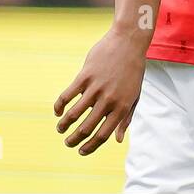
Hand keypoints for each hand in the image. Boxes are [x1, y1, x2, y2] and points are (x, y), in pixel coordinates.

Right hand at [53, 26, 148, 155]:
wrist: (129, 42)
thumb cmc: (133, 71)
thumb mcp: (135, 96)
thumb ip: (126, 119)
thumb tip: (118, 140)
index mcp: (122, 107)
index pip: (103, 135)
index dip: (90, 147)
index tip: (81, 151)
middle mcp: (109, 99)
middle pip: (86, 128)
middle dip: (74, 140)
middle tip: (68, 143)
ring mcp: (96, 88)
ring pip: (74, 114)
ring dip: (64, 126)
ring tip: (60, 129)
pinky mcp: (85, 76)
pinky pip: (67, 96)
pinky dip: (59, 106)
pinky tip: (58, 112)